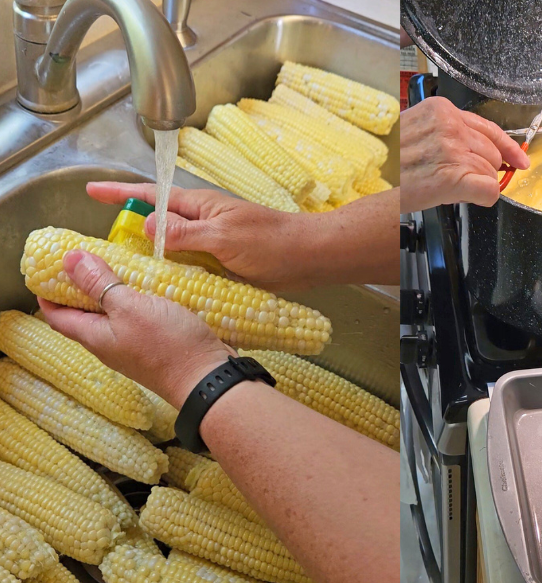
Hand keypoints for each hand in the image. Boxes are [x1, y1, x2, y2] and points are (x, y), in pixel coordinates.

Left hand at [38, 250, 232, 408]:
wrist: (207, 377)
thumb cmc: (167, 345)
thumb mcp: (130, 307)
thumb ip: (100, 284)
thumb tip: (69, 260)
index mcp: (95, 336)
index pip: (58, 316)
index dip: (47, 294)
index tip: (47, 269)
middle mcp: (111, 344)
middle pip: (86, 314)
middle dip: (82, 287)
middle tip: (87, 258)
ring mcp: (136, 345)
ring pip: (115, 315)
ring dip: (113, 291)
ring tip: (120, 264)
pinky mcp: (158, 343)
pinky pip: (140, 318)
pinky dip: (139, 299)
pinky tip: (152, 285)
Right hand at [86, 182, 321, 290]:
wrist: (307, 260)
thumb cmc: (271, 243)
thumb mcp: (224, 236)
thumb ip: (185, 233)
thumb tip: (146, 226)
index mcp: (200, 207)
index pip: (153, 196)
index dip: (121, 194)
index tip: (92, 191)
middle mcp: (201, 224)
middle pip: (157, 224)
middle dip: (128, 230)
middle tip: (100, 247)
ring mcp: (211, 245)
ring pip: (170, 249)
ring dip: (149, 258)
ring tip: (122, 272)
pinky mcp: (220, 266)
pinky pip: (187, 268)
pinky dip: (172, 276)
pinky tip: (160, 290)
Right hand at [399, 96, 528, 211]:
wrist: (372, 183)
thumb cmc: (390, 162)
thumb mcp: (416, 131)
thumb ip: (447, 132)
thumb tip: (475, 149)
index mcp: (441, 110)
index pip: (487, 127)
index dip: (508, 145)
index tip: (518, 157)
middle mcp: (449, 127)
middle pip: (492, 152)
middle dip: (484, 169)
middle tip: (464, 179)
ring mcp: (452, 151)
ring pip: (491, 172)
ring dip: (477, 184)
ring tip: (451, 187)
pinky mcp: (453, 178)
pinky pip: (488, 189)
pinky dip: (485, 197)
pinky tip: (470, 197)